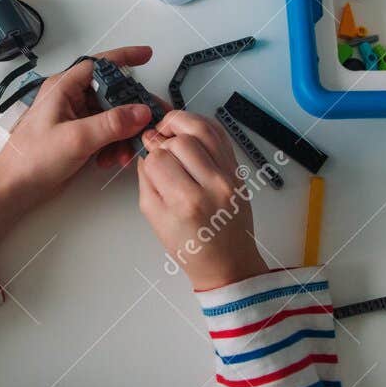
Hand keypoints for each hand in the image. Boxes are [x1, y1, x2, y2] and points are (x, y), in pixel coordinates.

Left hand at [0, 45, 156, 252]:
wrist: (14, 189)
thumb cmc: (32, 159)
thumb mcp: (76, 138)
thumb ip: (111, 123)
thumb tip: (142, 111)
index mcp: (63, 88)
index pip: (99, 64)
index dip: (124, 58)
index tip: (147, 56)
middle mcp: (69, 99)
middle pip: (111, 93)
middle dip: (132, 110)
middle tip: (152, 121)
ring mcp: (74, 119)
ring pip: (112, 117)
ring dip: (124, 134)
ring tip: (125, 153)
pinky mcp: (78, 138)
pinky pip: (105, 135)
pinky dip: (114, 146)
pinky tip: (111, 160)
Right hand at [137, 110, 267, 290]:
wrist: (227, 263)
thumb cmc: (192, 248)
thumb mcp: (156, 220)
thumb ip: (147, 182)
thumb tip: (147, 151)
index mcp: (186, 202)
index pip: (158, 159)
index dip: (149, 156)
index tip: (148, 158)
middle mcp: (212, 186)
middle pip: (181, 140)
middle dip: (163, 139)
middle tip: (158, 145)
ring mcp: (229, 176)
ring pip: (203, 129)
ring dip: (182, 123)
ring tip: (171, 129)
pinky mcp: (238, 171)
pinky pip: (221, 135)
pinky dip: (203, 126)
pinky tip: (190, 131)